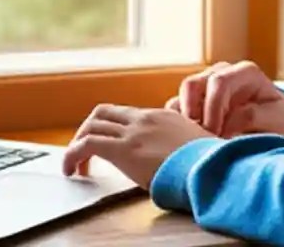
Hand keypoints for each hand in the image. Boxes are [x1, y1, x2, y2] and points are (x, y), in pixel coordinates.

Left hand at [61, 104, 211, 187]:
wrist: (211, 168)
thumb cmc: (211, 163)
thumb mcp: (199, 146)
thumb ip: (185, 144)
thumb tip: (183, 156)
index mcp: (163, 116)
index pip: (127, 114)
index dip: (110, 127)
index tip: (107, 144)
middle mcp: (145, 119)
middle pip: (103, 113)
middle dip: (88, 130)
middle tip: (83, 151)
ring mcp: (133, 132)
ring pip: (91, 126)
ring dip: (77, 144)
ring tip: (74, 164)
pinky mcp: (123, 149)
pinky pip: (87, 145)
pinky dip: (72, 155)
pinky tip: (71, 170)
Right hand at [166, 60, 283, 137]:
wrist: (276, 122)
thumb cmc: (278, 119)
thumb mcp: (276, 118)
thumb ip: (252, 117)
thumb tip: (225, 126)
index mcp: (245, 72)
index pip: (218, 83)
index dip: (213, 110)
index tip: (215, 135)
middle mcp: (222, 72)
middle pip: (192, 85)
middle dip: (192, 115)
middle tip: (201, 139)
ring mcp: (206, 84)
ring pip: (181, 97)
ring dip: (183, 121)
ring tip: (195, 143)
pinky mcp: (195, 99)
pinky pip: (176, 108)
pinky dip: (178, 125)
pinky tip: (190, 142)